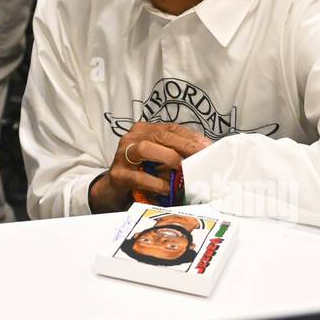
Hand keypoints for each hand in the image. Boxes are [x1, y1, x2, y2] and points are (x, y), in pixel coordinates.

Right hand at [89, 121, 210, 213]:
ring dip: (168, 158)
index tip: (207, 146)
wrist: (112, 191)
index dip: (190, 137)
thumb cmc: (140, 172)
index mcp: (143, 130)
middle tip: (201, 157)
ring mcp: (122, 155)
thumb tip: (203, 153)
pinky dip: (156, 183)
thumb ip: (175, 152)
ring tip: (182, 169)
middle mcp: (131, 138)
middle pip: (160, 136)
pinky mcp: (118, 175)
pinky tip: (167, 189)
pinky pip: (139, 177)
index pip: (171, 128)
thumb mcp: (158, 158)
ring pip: (145, 148)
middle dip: (184, 146)